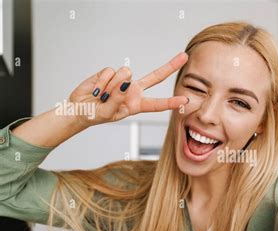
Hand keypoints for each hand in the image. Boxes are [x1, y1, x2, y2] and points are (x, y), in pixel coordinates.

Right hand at [67, 52, 188, 126]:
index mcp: (137, 104)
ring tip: (102, 96)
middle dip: (170, 66)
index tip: (185, 100)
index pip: (157, 104)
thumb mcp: (108, 113)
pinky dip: (101, 82)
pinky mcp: (110, 72)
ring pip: (126, 74)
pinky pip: (110, 72)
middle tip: (185, 56)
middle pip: (156, 77)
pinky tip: (96, 90)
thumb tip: (126, 82)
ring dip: (111, 86)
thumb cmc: (96, 114)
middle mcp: (133, 90)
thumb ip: (118, 99)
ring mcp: (122, 80)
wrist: (80, 108)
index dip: (171, 102)